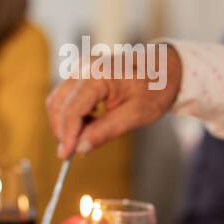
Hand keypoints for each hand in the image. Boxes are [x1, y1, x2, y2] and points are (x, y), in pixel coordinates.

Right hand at [45, 44, 181, 157]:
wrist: (166, 66)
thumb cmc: (156, 87)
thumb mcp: (137, 114)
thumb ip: (106, 131)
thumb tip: (80, 148)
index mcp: (98, 74)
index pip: (72, 109)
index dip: (67, 135)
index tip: (66, 156)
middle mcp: (85, 67)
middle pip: (58, 104)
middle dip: (62, 131)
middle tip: (74, 152)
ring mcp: (81, 67)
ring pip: (58, 100)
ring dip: (65, 123)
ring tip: (86, 136)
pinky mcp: (82, 72)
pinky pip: (66, 96)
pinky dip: (70, 113)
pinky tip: (88, 123)